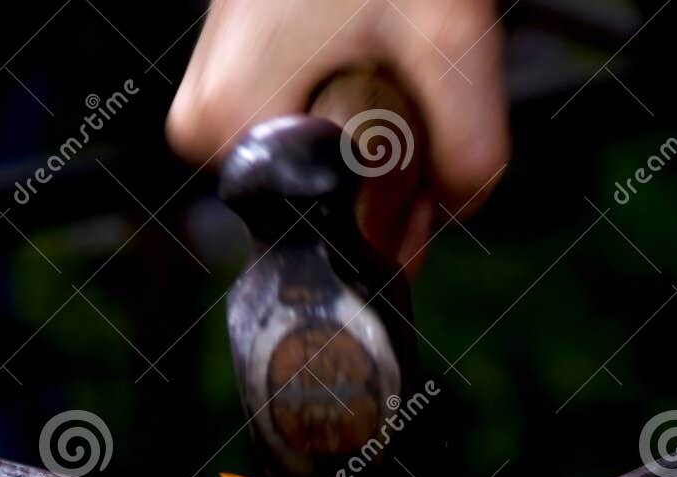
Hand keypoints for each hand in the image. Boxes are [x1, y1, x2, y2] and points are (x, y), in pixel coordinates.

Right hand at [168, 0, 508, 269]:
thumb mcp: (448, 42)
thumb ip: (470, 148)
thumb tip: (462, 208)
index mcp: (232, 126)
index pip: (320, 233)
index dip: (388, 223)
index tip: (425, 178)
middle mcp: (206, 118)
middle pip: (321, 203)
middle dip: (385, 176)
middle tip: (416, 101)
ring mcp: (216, 89)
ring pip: (320, 163)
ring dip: (377, 139)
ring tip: (396, 66)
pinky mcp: (237, 67)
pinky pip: (307, 121)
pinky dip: (356, 106)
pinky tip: (377, 56)